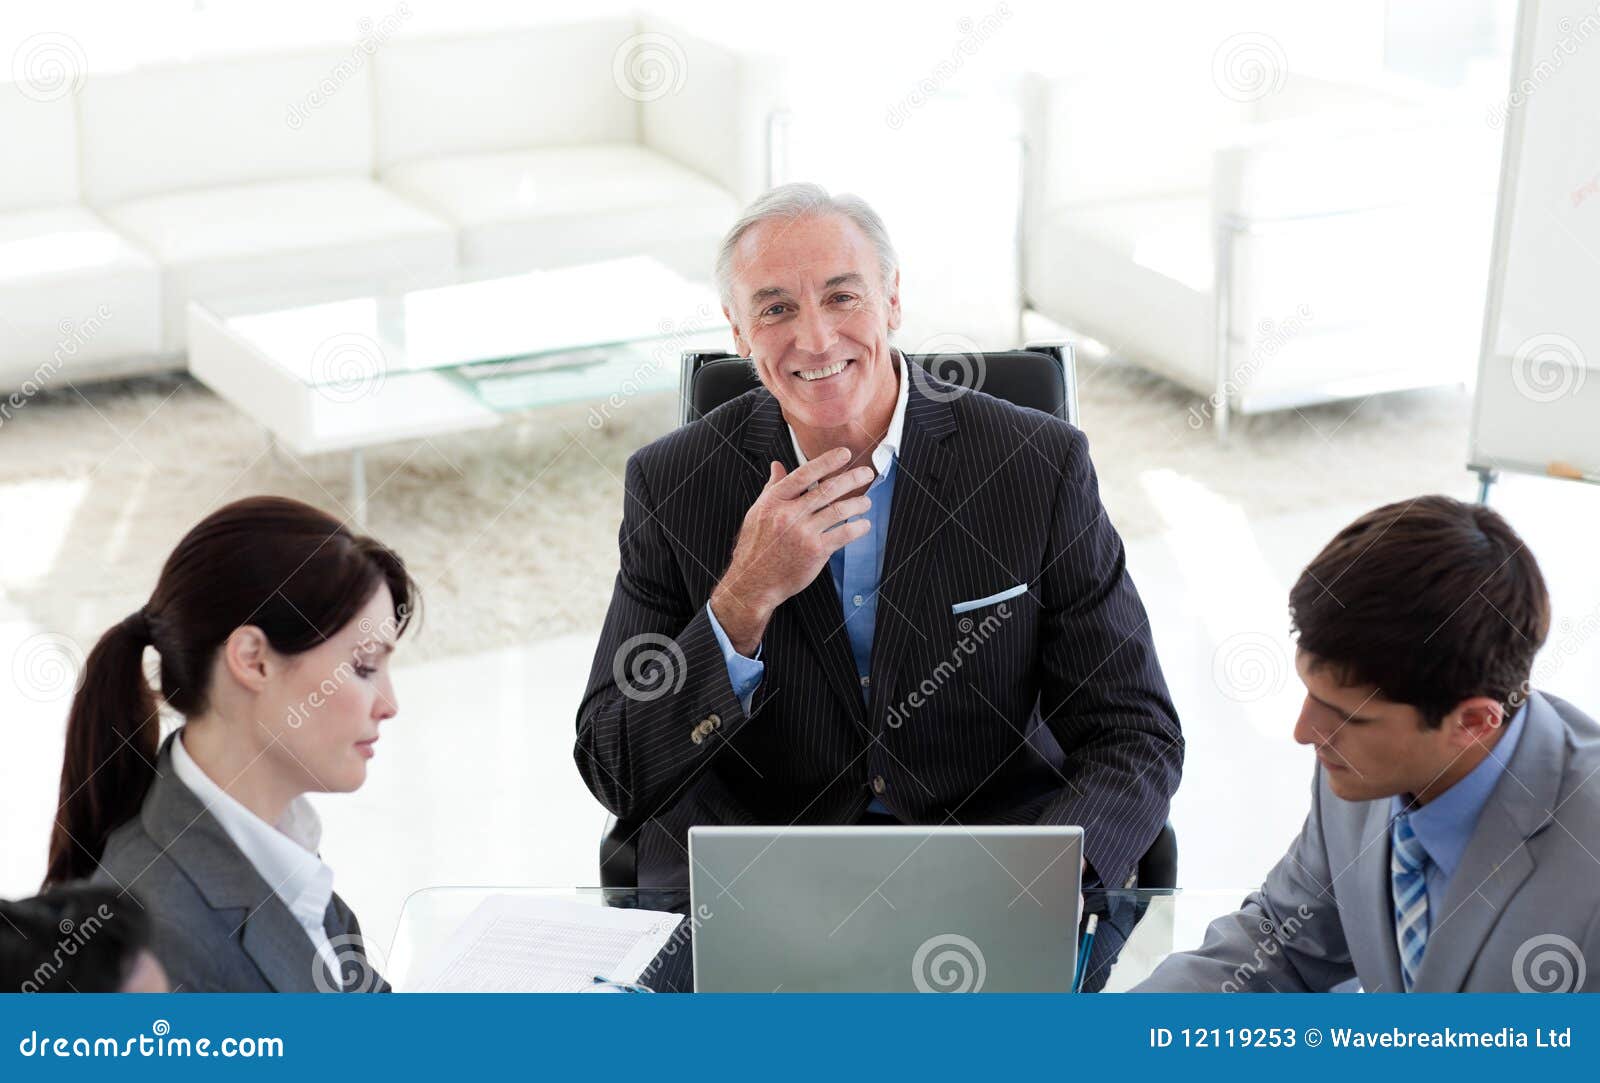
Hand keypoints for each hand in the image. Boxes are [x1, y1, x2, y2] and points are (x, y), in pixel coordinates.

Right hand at [710, 447, 874, 654]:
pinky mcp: (815, 551)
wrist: (753, 582)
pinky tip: (864, 524)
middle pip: (827, 490)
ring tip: (866, 501)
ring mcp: (803, 533)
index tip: (845, 454)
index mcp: (774, 501)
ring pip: (839, 511)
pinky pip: (844, 534)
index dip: (827, 461)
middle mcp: (788, 514)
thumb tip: (778, 465)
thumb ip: (773, 488)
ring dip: (858, 503)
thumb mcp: (758, 512)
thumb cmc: (756, 547)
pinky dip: (858, 528)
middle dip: (851, 478)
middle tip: (866, 474)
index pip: (804, 474)